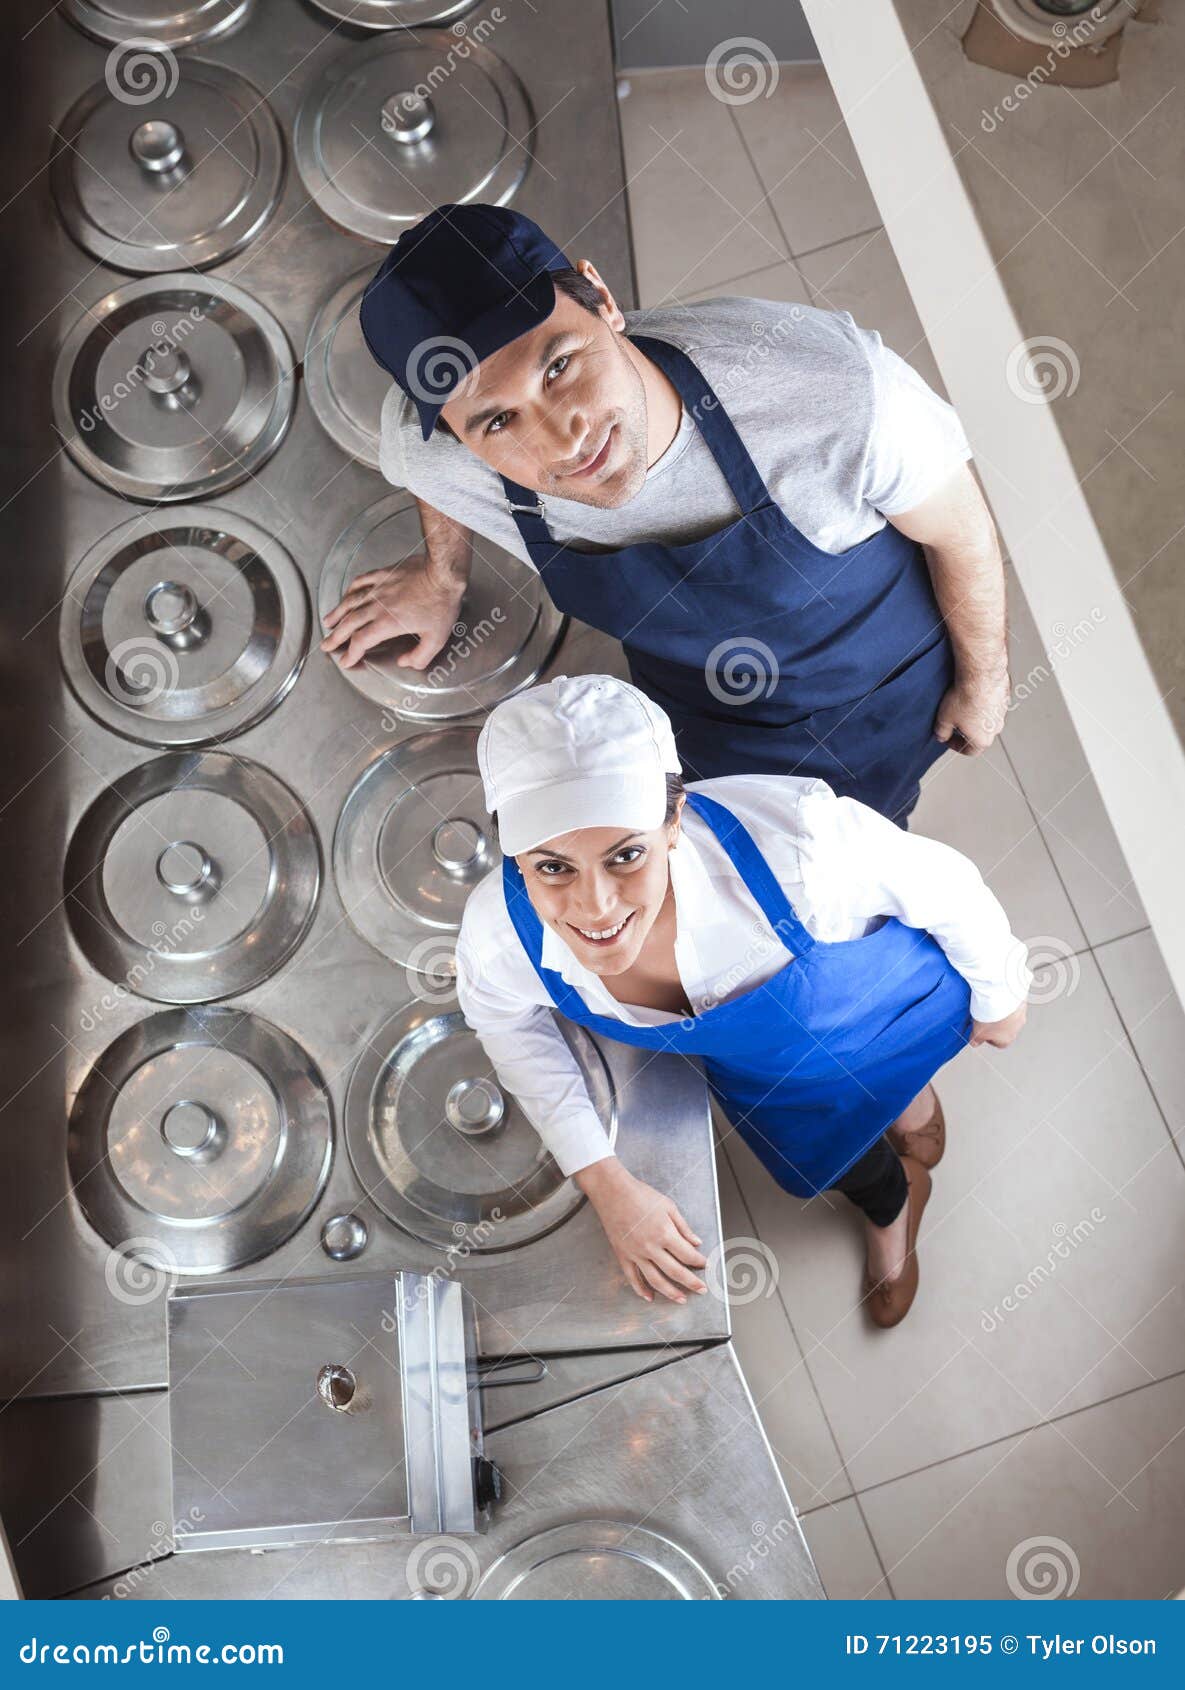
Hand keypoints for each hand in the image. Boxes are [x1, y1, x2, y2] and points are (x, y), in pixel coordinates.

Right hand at [320, 554, 464, 672]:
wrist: (443, 572)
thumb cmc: (441, 603)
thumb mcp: (437, 639)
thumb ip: (419, 657)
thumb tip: (405, 662)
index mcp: (388, 623)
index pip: (361, 641)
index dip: (351, 653)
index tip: (345, 660)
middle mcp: (377, 606)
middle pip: (349, 623)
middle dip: (336, 637)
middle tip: (326, 645)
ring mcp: (378, 588)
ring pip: (350, 602)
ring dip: (337, 613)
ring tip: (328, 622)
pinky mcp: (383, 574)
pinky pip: (361, 582)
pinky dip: (350, 590)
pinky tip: (346, 595)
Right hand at [576, 1157, 706, 1303]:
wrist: (613, 1192)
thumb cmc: (640, 1195)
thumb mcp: (668, 1206)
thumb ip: (683, 1227)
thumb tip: (696, 1242)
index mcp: (664, 1233)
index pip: (687, 1255)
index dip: (699, 1262)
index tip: (705, 1265)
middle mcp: (651, 1247)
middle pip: (675, 1271)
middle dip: (691, 1282)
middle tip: (702, 1289)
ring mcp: (635, 1253)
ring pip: (655, 1280)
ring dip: (670, 1293)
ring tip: (681, 1299)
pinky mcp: (623, 1255)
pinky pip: (632, 1278)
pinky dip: (641, 1290)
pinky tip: (650, 1297)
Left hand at [934, 667, 1010, 755]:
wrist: (981, 674)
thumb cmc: (965, 698)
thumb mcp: (944, 719)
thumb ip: (942, 732)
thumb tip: (941, 736)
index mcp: (983, 739)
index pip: (970, 751)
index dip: (955, 745)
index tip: (948, 738)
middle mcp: (996, 728)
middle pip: (980, 734)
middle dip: (966, 729)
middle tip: (953, 719)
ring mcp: (1003, 712)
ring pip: (987, 718)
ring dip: (975, 714)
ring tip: (962, 703)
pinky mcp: (1005, 697)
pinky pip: (993, 703)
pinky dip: (983, 701)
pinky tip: (972, 692)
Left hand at [970, 1001, 1026, 1047]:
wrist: (1001, 998)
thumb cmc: (992, 1017)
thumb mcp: (977, 1032)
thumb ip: (976, 1039)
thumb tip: (975, 1043)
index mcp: (1006, 1040)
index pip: (997, 1043)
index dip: (988, 1036)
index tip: (981, 1030)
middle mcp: (1016, 1030)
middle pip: (1004, 1030)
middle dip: (994, 1024)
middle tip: (985, 1017)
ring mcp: (1020, 1016)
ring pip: (1009, 1017)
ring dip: (1000, 1013)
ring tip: (990, 1007)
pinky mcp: (1021, 1003)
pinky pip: (1012, 1005)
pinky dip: (1005, 1003)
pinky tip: (996, 999)